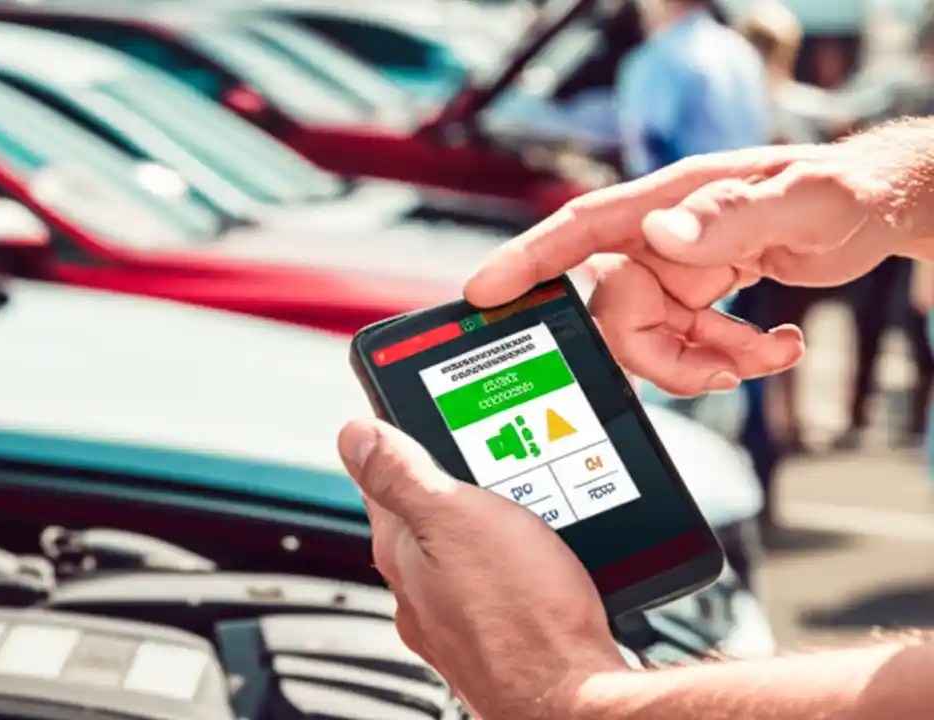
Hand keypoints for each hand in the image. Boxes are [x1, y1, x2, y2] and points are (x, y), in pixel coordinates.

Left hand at [338, 419, 625, 718]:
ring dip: (492, 520)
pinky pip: (501, 582)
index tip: (421, 411)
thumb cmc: (523, 617)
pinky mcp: (501, 639)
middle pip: (427, 514)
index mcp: (401, 553)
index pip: (381, 480)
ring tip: (531, 501)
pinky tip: (547, 552)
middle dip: (459, 480)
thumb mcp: (457, 517)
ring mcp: (460, 619)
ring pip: (467, 549)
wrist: (578, 704)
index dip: (400, 439)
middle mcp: (421, 591)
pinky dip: (519, 559)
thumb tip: (354, 434)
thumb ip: (403, 475)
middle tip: (501, 456)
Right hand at [467, 129, 933, 395]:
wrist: (881, 210)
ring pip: (649, 339)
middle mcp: (660, 238)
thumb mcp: (802, 202)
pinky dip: (729, 357)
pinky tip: (776, 346)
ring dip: (705, 361)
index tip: (483, 294)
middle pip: (615, 311)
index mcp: (669, 202)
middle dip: (662, 353)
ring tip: (765, 355)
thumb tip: (660, 236)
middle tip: (720, 368)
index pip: (580, 230)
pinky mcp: (697, 297)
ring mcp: (676, 271)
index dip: (526, 261)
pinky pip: (687, 343)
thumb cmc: (846, 188)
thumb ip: (730, 216)